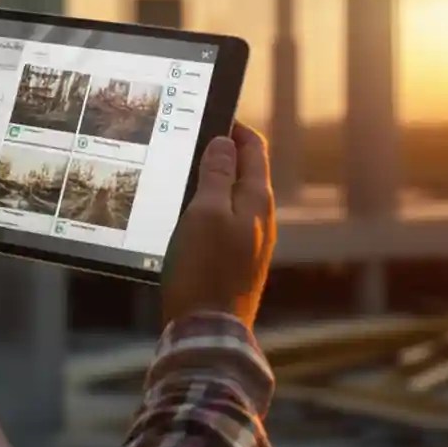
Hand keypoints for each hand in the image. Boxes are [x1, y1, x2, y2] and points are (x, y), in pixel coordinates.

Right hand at [162, 122, 275, 328]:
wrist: (208, 331)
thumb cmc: (204, 271)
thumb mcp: (204, 214)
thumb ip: (216, 176)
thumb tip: (224, 143)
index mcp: (257, 201)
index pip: (253, 149)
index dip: (235, 128)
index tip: (213, 115)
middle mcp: (261, 220)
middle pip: (246, 173)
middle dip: (224, 153)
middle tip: (193, 141)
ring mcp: (251, 243)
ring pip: (235, 199)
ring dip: (215, 183)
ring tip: (186, 175)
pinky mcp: (237, 264)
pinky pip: (226, 224)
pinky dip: (211, 210)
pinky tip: (189, 218)